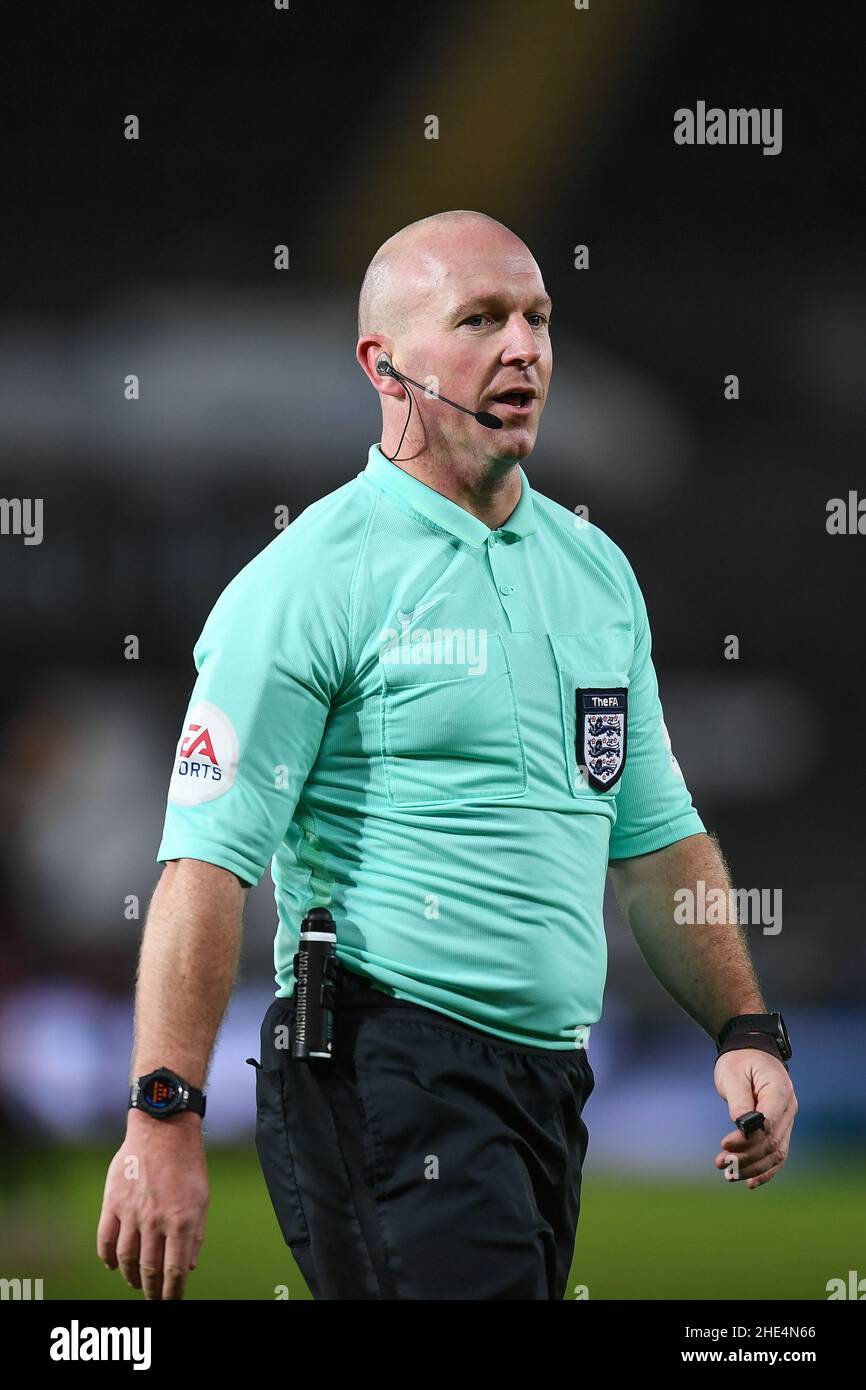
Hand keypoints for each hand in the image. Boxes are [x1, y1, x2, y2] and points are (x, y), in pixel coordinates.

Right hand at [96, 1109, 208, 1298]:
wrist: (163, 1129)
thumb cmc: (187, 1162)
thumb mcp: (202, 1197)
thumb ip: (195, 1234)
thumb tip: (189, 1266)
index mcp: (182, 1220)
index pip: (175, 1271)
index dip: (172, 1293)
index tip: (171, 1302)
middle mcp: (156, 1220)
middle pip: (149, 1270)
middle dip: (152, 1291)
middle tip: (153, 1299)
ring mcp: (131, 1212)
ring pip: (126, 1259)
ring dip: (130, 1277)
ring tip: (135, 1283)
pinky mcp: (112, 1202)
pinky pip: (105, 1239)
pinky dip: (107, 1258)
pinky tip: (113, 1265)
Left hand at [712, 1048, 797, 1188]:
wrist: (751, 1052)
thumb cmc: (739, 1060)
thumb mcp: (733, 1074)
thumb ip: (739, 1101)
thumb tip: (741, 1128)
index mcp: (779, 1090)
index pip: (768, 1121)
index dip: (748, 1138)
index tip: (725, 1144)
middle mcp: (788, 1108)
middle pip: (772, 1141)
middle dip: (746, 1156)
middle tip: (720, 1163)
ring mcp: (787, 1119)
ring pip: (775, 1152)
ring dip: (752, 1167)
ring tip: (728, 1175)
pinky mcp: (780, 1128)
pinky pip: (778, 1154)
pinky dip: (766, 1170)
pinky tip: (750, 1182)